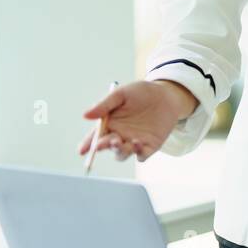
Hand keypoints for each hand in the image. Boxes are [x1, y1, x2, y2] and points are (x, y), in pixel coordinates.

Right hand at [76, 80, 195, 162]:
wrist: (166, 95)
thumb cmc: (142, 93)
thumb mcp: (121, 94)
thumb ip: (104, 105)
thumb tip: (86, 115)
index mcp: (110, 124)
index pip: (95, 136)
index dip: (87, 144)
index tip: (82, 150)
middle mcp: (120, 135)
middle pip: (107, 146)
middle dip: (102, 146)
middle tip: (101, 143)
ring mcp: (134, 142)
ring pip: (122, 154)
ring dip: (119, 150)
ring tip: (119, 141)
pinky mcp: (149, 146)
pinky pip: (141, 155)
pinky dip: (138, 153)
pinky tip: (137, 143)